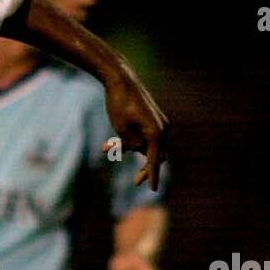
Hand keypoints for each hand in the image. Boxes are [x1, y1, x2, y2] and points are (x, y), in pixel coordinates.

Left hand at [102, 67, 169, 190]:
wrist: (121, 79)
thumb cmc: (119, 104)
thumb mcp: (122, 129)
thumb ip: (133, 144)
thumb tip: (140, 150)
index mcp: (156, 132)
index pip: (155, 160)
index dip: (152, 175)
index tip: (152, 190)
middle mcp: (162, 127)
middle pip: (157, 156)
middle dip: (146, 168)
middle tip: (135, 182)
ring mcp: (159, 123)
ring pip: (149, 147)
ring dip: (130, 150)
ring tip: (107, 147)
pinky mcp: (151, 119)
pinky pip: (145, 137)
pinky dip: (131, 142)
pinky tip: (109, 143)